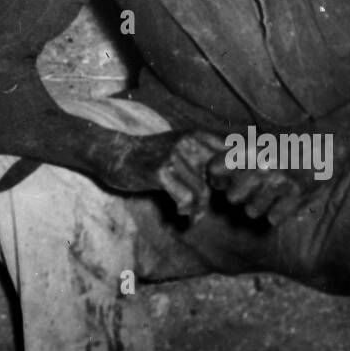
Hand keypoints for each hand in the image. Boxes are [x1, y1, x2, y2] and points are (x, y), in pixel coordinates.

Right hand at [92, 130, 224, 217]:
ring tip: (192, 215)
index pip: (231, 155)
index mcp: (197, 135)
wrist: (116, 154)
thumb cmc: (151, 156)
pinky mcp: (160, 171)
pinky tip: (181, 213)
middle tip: (203, 209)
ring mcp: (174, 155)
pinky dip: (186, 210)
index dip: (233, 178)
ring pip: (202, 191)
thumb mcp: (181, 149)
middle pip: (217, 178)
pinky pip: (185, 197)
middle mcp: (189, 142)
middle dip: (214, 198)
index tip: (222, 192)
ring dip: (199, 209)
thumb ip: (204, 159)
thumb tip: (230, 182)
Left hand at [206, 151, 326, 225]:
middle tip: (252, 188)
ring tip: (269, 194)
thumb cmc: (294, 140)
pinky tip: (283, 201)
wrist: (329, 141)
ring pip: (251, 211)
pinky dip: (277, 213)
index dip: (216, 178)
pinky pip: (273, 218)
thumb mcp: (263, 139)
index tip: (222, 182)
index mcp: (251, 149)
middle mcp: (261, 166)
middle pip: (232, 197)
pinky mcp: (296, 196)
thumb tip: (214, 174)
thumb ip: (238, 154)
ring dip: (258, 205)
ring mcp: (279, 183)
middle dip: (240, 194)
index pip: (215, 169)